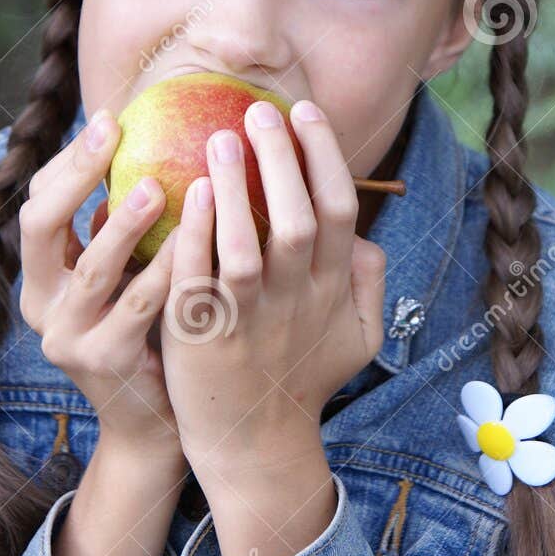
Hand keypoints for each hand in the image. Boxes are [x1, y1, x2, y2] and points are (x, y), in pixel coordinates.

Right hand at [17, 108, 184, 453]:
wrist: (155, 424)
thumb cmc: (153, 330)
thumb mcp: (132, 272)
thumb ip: (129, 225)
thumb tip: (157, 140)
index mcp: (44, 274)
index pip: (40, 201)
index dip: (69, 158)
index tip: (109, 117)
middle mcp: (41, 303)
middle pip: (39, 225)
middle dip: (75, 173)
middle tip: (112, 131)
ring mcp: (65, 336)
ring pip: (88, 268)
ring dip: (122, 223)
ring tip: (154, 185)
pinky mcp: (101, 362)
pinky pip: (136, 307)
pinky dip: (164, 270)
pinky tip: (195, 242)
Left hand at [158, 98, 386, 479]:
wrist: (255, 445)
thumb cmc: (304, 378)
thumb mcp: (359, 336)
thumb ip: (367, 281)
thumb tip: (362, 232)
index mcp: (331, 289)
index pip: (337, 209)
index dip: (324, 155)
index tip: (305, 110)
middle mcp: (294, 300)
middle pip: (297, 219)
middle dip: (282, 159)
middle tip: (259, 111)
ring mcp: (247, 319)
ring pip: (245, 245)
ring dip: (235, 189)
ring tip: (221, 138)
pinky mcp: (201, 336)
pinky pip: (197, 278)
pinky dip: (195, 235)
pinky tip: (188, 193)